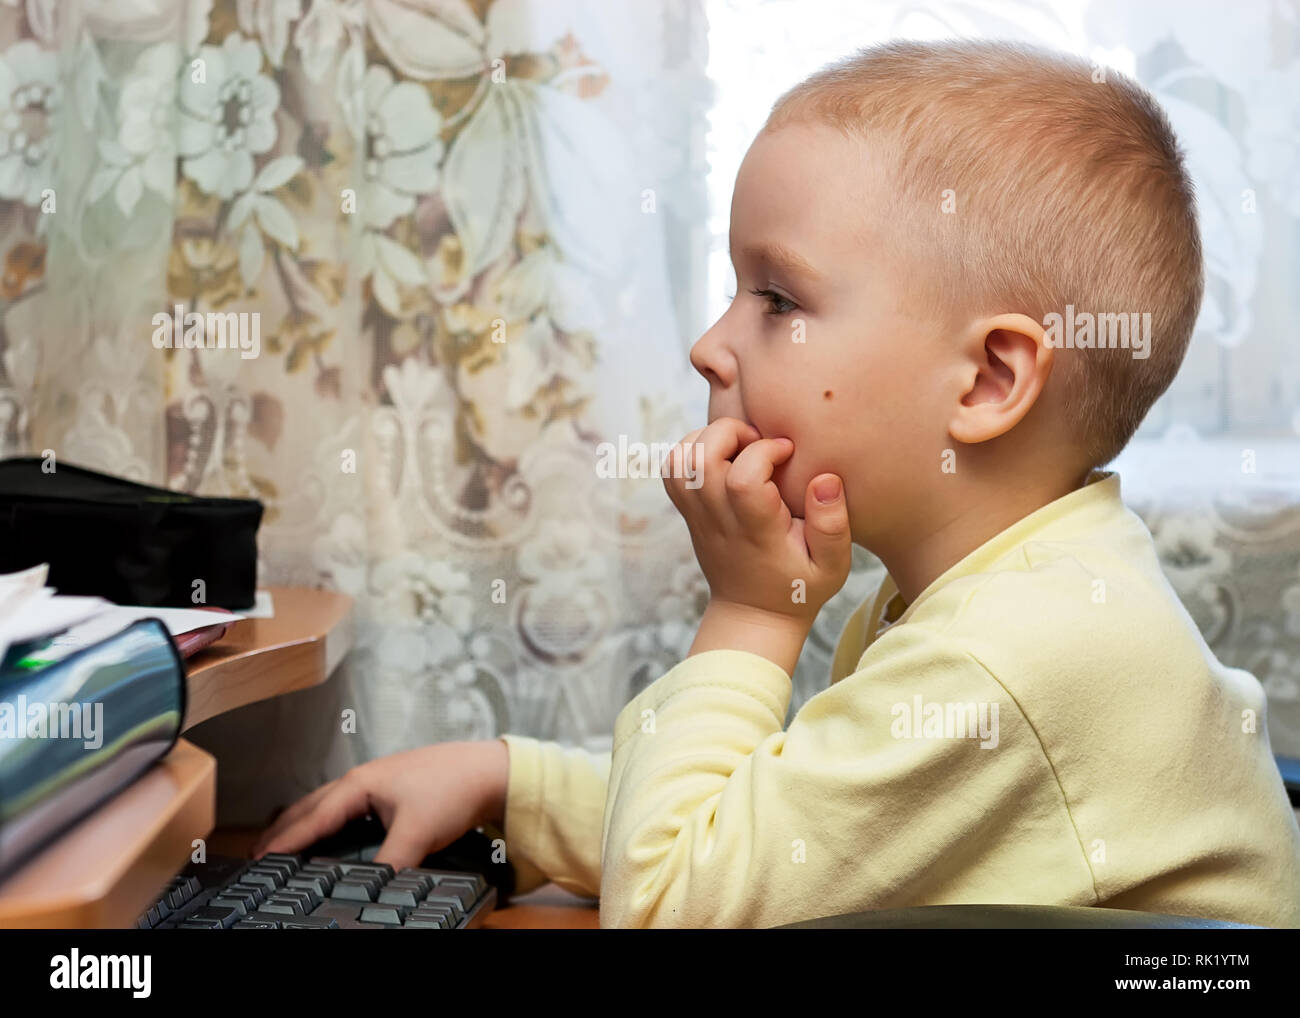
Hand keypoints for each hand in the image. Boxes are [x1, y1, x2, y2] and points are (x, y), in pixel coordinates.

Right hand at [251, 740, 508, 870]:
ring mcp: (377, 781)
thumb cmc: (454, 788)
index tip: (259, 858)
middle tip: (258, 852)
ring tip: (283, 840)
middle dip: (284, 829)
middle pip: (312, 806)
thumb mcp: (418, 831)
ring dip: (304, 821)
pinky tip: (330, 830)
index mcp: (360, 784)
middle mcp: (363, 779)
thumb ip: (391, 862)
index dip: (285, 841)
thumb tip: (372, 889)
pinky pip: (347, 805)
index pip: (313, 817)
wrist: (489, 769)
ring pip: (328, 803)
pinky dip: (328, 818)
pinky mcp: (391, 788)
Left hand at [662, 417, 852, 625]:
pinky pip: (673, 469)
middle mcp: (719, 520)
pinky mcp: (688, 512)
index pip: (742, 478)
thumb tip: (825, 480)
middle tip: (759, 440)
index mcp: (756, 530)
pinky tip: (724, 456)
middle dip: (730, 432)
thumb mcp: (832, 566)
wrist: (752, 615)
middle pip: (700, 459)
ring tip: (740, 446)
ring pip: (680, 460)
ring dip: (708, 438)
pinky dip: (692, 450)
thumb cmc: (798, 588)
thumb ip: (832, 525)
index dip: (764, 451)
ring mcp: (697, 515)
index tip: (787, 451)